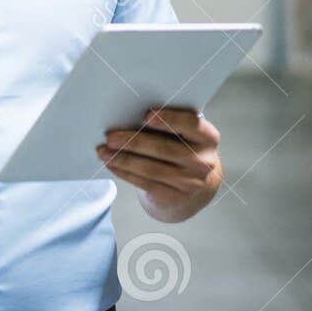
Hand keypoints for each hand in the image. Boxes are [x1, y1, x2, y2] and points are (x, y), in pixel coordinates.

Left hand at [97, 107, 221, 223]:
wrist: (197, 186)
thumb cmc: (184, 148)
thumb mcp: (186, 134)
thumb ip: (169, 122)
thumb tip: (130, 112)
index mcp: (208, 138)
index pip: (191, 125)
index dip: (170, 119)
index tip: (146, 115)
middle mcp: (203, 162)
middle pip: (164, 149)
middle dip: (134, 142)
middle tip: (111, 136)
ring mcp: (190, 183)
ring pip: (150, 168)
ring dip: (123, 158)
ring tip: (103, 150)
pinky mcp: (174, 197)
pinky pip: (144, 183)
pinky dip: (124, 172)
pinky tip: (111, 164)